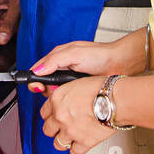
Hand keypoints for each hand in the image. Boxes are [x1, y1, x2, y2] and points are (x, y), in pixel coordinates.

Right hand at [27, 31, 145, 94]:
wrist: (119, 65)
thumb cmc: (99, 54)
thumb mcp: (74, 53)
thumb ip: (54, 60)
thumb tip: (38, 70)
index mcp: (58, 58)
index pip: (38, 70)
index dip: (35, 80)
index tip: (38, 86)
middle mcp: (62, 69)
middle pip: (45, 84)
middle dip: (48, 89)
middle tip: (56, 90)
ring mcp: (70, 81)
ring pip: (55, 93)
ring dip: (59, 95)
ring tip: (69, 92)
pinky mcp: (77, 91)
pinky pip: (67, 98)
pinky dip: (68, 100)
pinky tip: (74, 98)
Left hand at [40, 75, 111, 153]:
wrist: (115, 100)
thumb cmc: (102, 89)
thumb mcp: (78, 83)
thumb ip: (66, 94)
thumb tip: (64, 100)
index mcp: (57, 99)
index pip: (43, 112)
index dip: (50, 115)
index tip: (54, 117)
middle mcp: (60, 116)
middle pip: (47, 130)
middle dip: (55, 129)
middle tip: (62, 127)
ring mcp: (70, 131)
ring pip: (58, 143)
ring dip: (64, 141)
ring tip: (71, 137)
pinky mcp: (83, 142)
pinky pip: (74, 152)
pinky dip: (77, 148)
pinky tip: (81, 143)